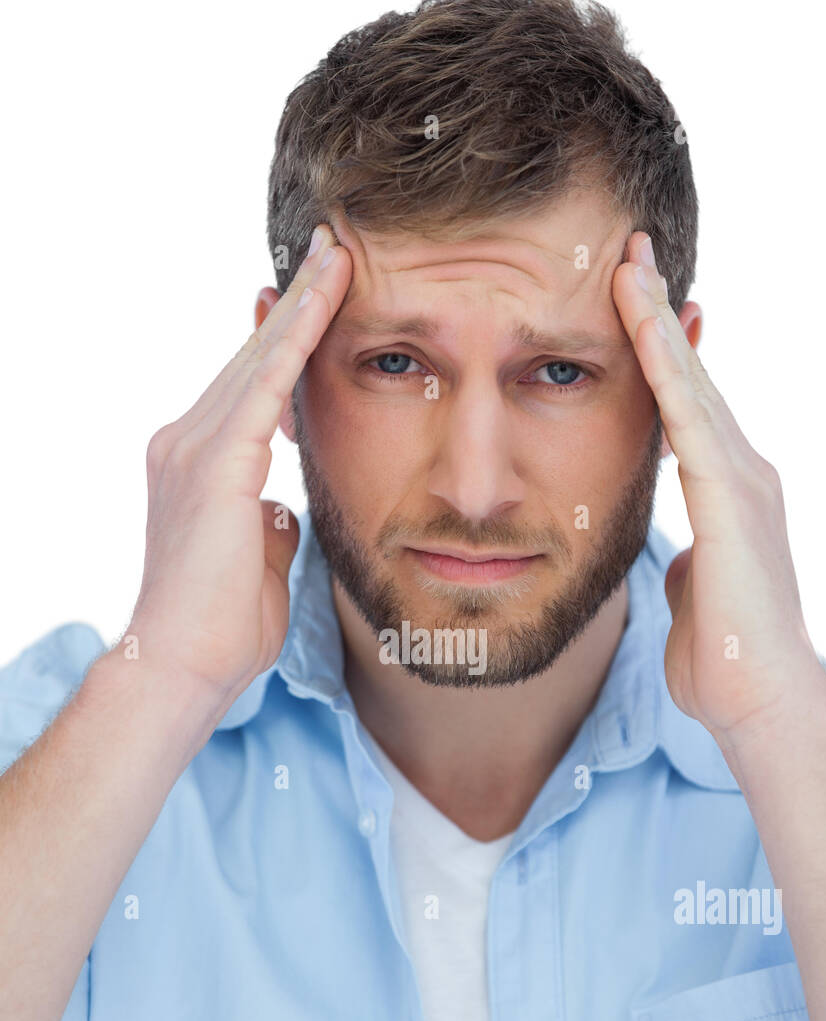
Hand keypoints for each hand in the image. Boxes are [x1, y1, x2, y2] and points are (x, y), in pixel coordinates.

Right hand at [127, 225, 350, 707]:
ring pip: (259, 358)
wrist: (182, 665)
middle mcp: (186, 442)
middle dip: (295, 302)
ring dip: (303, 303)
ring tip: (338, 252)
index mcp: (197, 464)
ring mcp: (194, 448)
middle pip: (251, 358)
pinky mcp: (215, 464)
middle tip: (332, 246)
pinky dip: (299, 336)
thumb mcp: (257, 562)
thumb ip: (268, 525)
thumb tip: (283, 511)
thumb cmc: (221, 628)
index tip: (315, 299)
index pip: (250, 388)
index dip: (283, 341)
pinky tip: (327, 295)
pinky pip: (268, 385)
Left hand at [612, 232, 825, 749]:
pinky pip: (689, 416)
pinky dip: (663, 365)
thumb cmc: (724, 660)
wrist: (760, 703)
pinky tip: (640, 321)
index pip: (686, 406)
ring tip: (628, 259)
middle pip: (692, 377)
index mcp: (729, 491)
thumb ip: (692, 560)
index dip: (658, 352)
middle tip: (630, 249)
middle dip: (659, 312)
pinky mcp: (732, 497)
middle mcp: (743, 472)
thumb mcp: (696, 591)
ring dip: (656, 319)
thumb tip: (684, 556)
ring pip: (692, 383)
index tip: (629, 302)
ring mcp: (744, 479)